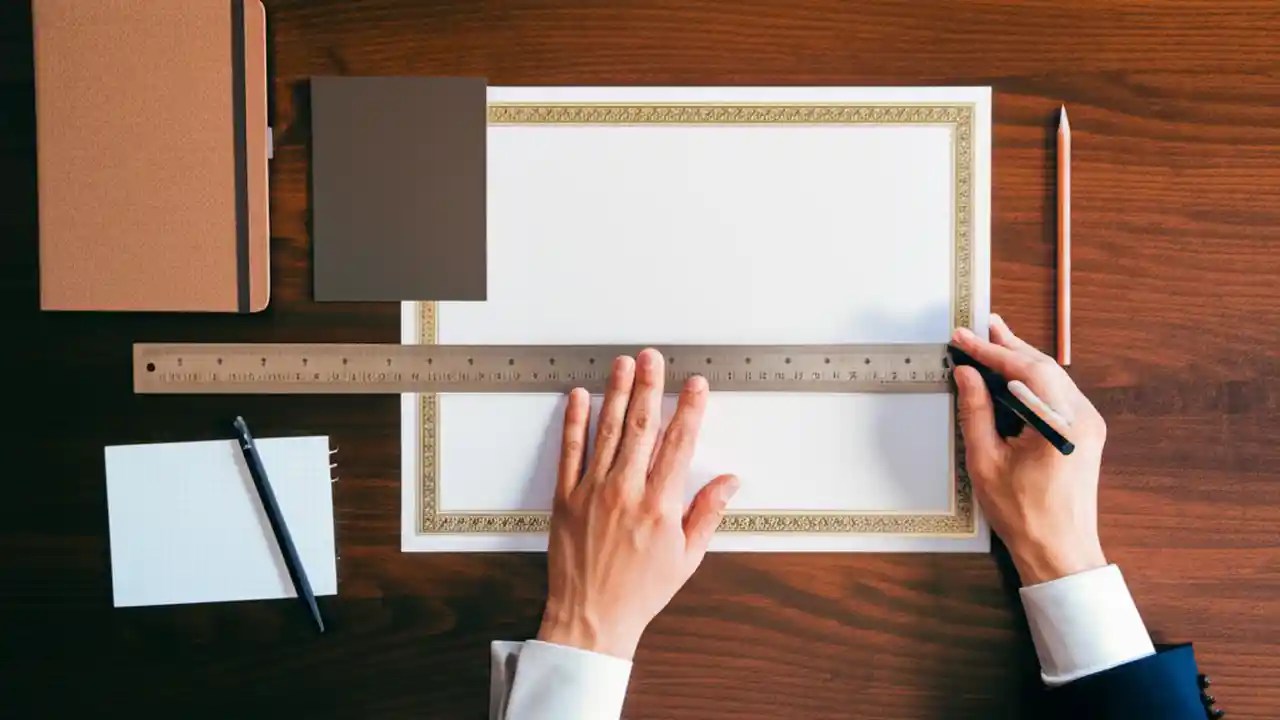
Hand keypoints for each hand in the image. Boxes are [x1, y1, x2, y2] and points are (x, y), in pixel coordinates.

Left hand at [538, 349, 738, 658]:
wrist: (591, 618)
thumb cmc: (639, 592)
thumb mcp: (687, 557)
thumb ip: (707, 513)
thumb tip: (729, 481)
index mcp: (660, 506)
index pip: (678, 444)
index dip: (689, 409)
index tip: (695, 385)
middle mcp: (626, 492)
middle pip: (640, 427)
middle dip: (649, 387)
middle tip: (652, 357)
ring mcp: (593, 491)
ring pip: (606, 431)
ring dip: (616, 393)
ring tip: (623, 365)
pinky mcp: (566, 498)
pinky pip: (570, 452)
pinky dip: (575, 422)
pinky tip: (580, 398)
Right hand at [951, 314, 1107, 585]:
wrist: (1060, 551)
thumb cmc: (1023, 514)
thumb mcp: (986, 461)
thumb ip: (976, 411)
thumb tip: (966, 374)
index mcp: (1061, 423)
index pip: (1023, 369)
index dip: (990, 351)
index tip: (963, 337)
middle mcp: (1082, 416)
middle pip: (1044, 366)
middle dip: (1009, 345)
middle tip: (981, 326)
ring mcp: (1088, 423)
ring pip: (1052, 377)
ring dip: (1021, 360)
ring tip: (994, 341)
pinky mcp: (1085, 432)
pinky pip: (1058, 393)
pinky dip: (1032, 379)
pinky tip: (1013, 373)